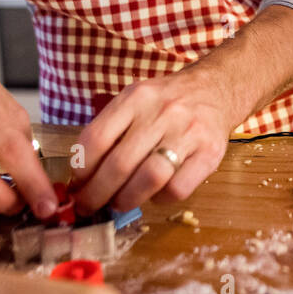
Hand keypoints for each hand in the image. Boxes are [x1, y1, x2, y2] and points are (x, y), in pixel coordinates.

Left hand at [70, 65, 236, 213]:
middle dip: (97, 194)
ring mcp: (189, 132)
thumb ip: (111, 129)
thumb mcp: (136, 100)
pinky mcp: (210, 152)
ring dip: (127, 200)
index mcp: (136, 97)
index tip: (76, 185)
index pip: (96, 138)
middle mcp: (162, 112)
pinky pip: (178, 188)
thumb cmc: (167, 102)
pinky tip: (156, 194)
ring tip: (119, 204)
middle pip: (120, 164)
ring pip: (149, 179)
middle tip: (89, 205)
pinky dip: (161, 199)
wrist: (216, 88)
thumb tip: (81, 177)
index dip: (80, 169)